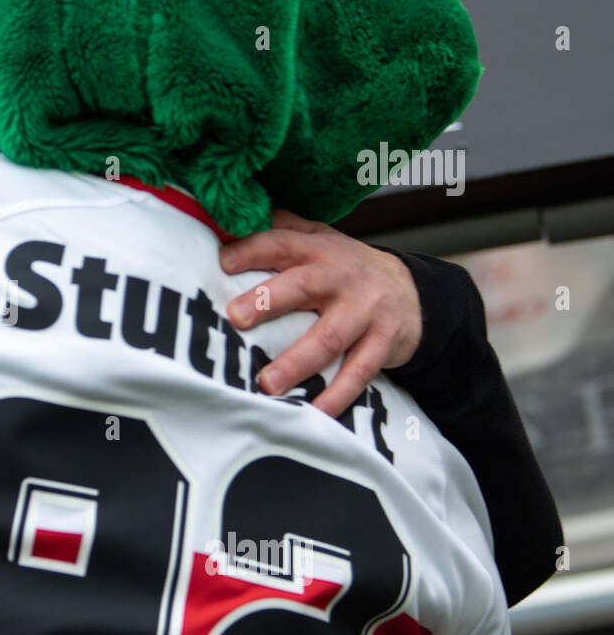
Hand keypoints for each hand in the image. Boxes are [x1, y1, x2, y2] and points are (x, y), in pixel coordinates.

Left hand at [219, 210, 421, 416]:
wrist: (412, 292)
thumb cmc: (345, 269)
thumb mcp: (319, 239)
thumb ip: (279, 230)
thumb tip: (225, 221)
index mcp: (319, 249)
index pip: (282, 243)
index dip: (253, 249)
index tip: (222, 262)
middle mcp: (342, 278)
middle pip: (304, 285)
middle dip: (269, 301)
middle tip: (236, 318)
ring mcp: (365, 312)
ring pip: (329, 338)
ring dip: (297, 362)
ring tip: (267, 384)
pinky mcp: (382, 344)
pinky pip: (358, 373)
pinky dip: (337, 396)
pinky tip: (314, 413)